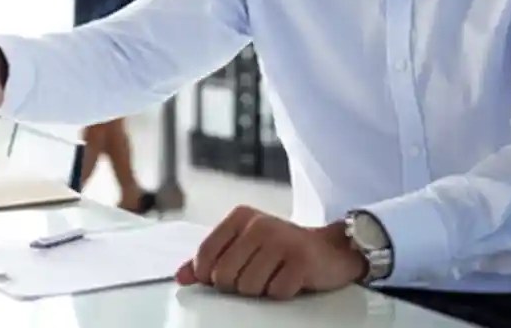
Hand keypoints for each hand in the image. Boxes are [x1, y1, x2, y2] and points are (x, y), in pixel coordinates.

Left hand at [175, 206, 365, 299]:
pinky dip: (280, 293)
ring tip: (273, 275)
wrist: (329, 249)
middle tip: (255, 276)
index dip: (208, 275)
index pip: (205, 254)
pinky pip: (275, 293)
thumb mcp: (243, 246)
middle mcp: (260, 224)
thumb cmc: (279, 249)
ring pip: (248, 287)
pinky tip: (289, 279)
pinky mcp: (301, 260)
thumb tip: (181, 276)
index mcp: (240, 217)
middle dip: (236, 285)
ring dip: (260, 290)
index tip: (220, 277)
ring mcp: (282, 240)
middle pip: (224, 276)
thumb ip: (210, 259)